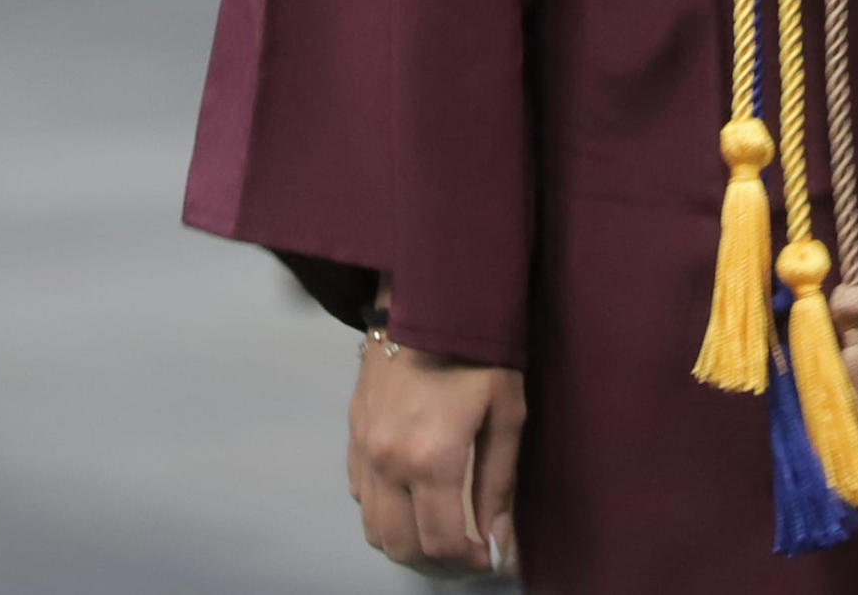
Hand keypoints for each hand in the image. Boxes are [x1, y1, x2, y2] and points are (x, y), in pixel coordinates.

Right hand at [350, 327, 523, 576]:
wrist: (429, 293)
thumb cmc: (479, 350)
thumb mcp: (506, 414)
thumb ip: (499, 485)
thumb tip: (499, 544)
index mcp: (430, 459)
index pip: (442, 544)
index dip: (469, 564)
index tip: (490, 559)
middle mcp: (386, 461)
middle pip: (402, 546)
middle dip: (438, 564)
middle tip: (467, 555)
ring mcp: (362, 446)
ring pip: (373, 527)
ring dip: (407, 543)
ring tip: (441, 534)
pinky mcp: (352, 430)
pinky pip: (359, 494)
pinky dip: (384, 511)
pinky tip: (412, 499)